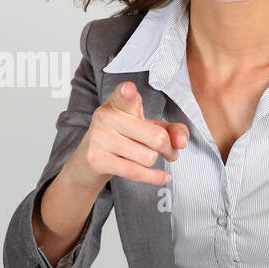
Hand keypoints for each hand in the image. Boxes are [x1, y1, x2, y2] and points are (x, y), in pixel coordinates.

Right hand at [63, 80, 189, 190]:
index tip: (129, 90)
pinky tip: (162, 177)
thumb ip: (170, 130)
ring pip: (147, 157)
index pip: (124, 96)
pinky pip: (135, 172)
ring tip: (150, 160)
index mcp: (118, 102)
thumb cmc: (121, 139)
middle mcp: (106, 116)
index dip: (127, 93)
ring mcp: (99, 138)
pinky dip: (154, 177)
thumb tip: (181, 141)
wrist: (87, 162)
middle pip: (155, 137)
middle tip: (168, 151)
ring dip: (155, 162)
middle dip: (168, 148)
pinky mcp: (97, 159)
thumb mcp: (146, 128)